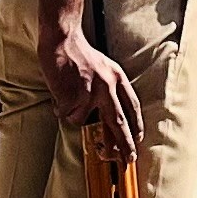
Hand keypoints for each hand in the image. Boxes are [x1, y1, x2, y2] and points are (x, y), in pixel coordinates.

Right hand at [39, 26, 140, 155]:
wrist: (62, 38)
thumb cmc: (79, 53)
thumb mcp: (103, 67)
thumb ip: (109, 87)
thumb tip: (109, 116)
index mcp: (117, 77)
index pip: (132, 106)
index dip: (136, 125)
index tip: (138, 140)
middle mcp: (108, 86)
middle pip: (119, 122)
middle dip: (125, 144)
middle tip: (128, 160)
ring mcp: (91, 92)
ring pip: (81, 118)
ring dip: (72, 112)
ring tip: (66, 92)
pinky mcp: (73, 95)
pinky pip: (65, 113)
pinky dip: (60, 107)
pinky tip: (58, 90)